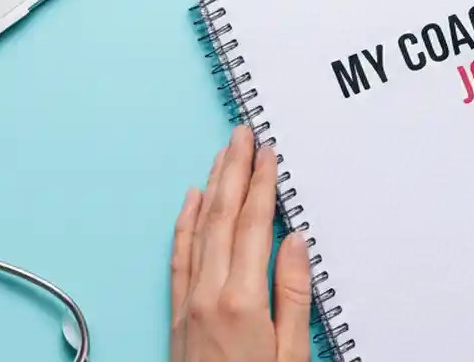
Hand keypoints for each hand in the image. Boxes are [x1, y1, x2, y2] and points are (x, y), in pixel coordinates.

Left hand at [170, 125, 311, 361]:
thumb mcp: (293, 355)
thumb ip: (294, 294)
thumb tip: (296, 241)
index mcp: (243, 300)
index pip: (254, 225)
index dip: (262, 184)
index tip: (268, 153)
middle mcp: (209, 294)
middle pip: (223, 216)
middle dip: (234, 170)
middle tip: (242, 134)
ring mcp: (188, 303)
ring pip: (199, 230)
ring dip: (212, 186)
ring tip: (223, 153)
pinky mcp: (176, 316)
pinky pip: (178, 257)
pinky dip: (184, 224)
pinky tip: (191, 201)